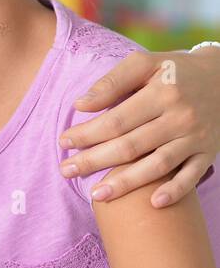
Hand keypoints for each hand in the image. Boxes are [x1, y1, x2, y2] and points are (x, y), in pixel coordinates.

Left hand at [60, 47, 219, 206]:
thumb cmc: (174, 71)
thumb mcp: (144, 64)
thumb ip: (112, 82)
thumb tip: (80, 105)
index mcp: (162, 93)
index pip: (116, 120)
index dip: (87, 134)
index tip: (64, 142)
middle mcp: (180, 117)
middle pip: (131, 146)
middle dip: (95, 161)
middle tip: (66, 172)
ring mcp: (196, 137)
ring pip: (158, 165)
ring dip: (126, 183)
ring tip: (96, 196)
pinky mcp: (209, 153)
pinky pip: (192, 176)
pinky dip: (175, 191)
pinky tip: (153, 203)